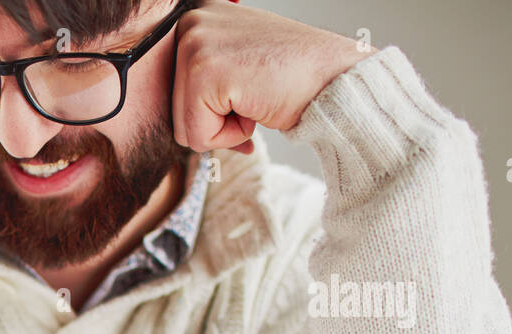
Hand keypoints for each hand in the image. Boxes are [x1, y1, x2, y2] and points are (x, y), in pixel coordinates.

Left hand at [171, 0, 373, 153]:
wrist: (337, 80)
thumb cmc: (293, 80)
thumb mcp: (236, 69)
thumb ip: (202, 87)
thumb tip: (180, 125)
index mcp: (196, 19)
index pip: (174, 95)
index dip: (212, 111)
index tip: (246, 90)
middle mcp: (190, 22)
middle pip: (174, 113)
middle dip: (215, 122)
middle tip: (255, 94)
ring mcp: (194, 43)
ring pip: (184, 128)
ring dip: (223, 129)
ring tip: (256, 97)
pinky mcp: (204, 71)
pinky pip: (198, 135)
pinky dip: (230, 135)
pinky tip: (257, 104)